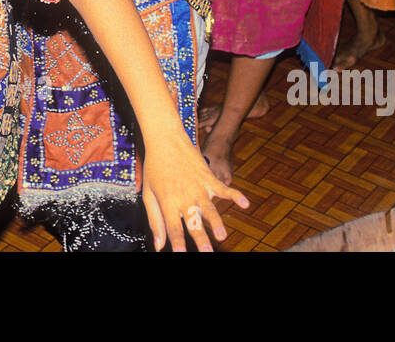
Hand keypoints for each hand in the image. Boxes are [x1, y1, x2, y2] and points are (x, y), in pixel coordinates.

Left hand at [141, 134, 248, 251]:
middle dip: (200, 239)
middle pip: (193, 222)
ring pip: (210, 208)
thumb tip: (158, 245)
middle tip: (207, 252)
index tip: (181, 255)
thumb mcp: (148, 194)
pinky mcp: (208, 178)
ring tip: (222, 235)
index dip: (178, 243)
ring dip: (216, 222)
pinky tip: (246, 204)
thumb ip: (155, 220)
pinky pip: (224, 189)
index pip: (174, 228)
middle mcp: (184, 197)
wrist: (165, 139)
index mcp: (168, 203)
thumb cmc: (154, 168)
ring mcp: (198, 187)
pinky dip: (236, 196)